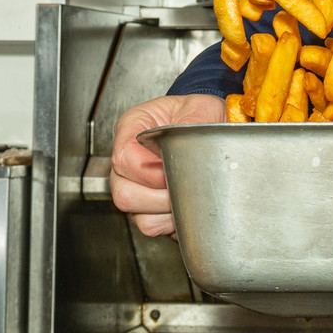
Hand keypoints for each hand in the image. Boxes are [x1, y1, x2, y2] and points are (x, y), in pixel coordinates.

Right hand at [109, 94, 224, 237]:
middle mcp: (126, 158)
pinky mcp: (145, 204)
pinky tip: (184, 206)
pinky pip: (149, 225)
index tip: (174, 171)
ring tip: (187, 195)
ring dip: (165, 210)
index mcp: (132, 127)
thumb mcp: (201, 108)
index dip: (150, 171)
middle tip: (185, 186)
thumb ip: (194, 123)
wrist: (208, 122)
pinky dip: (169, 221)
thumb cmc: (198, 113)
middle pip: (124, 192)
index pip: (124, 158)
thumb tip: (190, 151)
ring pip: (135, 212)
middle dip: (159, 196)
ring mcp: (132, 183)